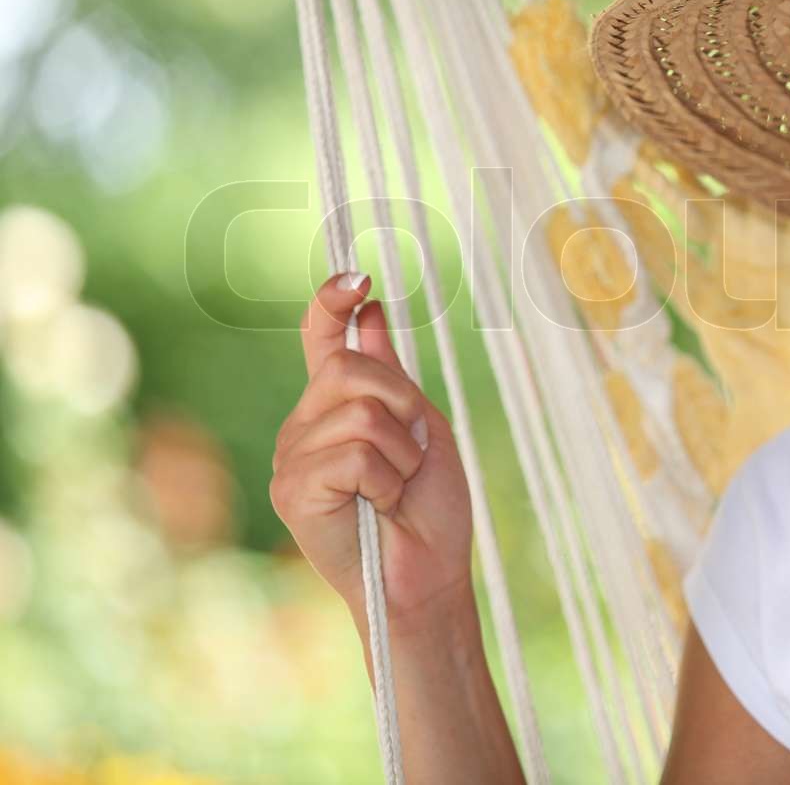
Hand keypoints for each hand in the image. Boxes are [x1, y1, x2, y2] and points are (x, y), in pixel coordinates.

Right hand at [270, 273, 473, 624]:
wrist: (428, 578)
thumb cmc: (430, 510)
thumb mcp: (422, 428)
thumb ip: (391, 375)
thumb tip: (371, 310)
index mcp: (338, 406)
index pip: (321, 339)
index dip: (331, 302)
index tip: (359, 278)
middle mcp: (306, 424)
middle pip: (350, 367)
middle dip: (402, 403)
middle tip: (412, 451)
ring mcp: (293, 457)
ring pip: (360, 411)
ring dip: (401, 451)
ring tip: (397, 487)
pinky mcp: (292, 491)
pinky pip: (353, 453)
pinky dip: (385, 479)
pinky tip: (380, 505)